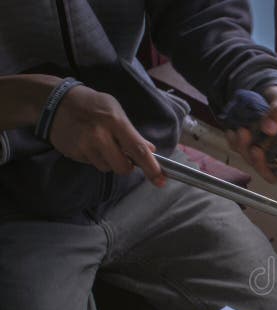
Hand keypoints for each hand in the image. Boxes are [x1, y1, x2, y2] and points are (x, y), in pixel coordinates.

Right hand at [49, 85, 164, 185]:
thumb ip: (133, 132)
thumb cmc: (92, 104)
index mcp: (115, 122)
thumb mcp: (115, 110)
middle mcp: (100, 136)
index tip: (160, 180)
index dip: (151, 167)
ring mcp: (85, 146)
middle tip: (123, 154)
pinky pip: (92, 164)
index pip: (138, 150)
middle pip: (123, 167)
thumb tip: (150, 150)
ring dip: (109, 161)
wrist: (55, 102)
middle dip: (127, 166)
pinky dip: (95, 158)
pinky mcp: (74, 153)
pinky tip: (88, 143)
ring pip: (107, 168)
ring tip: (101, 143)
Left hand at [225, 86, 276, 182]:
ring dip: (245, 150)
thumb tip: (269, 129)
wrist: (267, 93)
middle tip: (253, 145)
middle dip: (259, 162)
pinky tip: (231, 132)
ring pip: (255, 163)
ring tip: (240, 131)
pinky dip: (234, 143)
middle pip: (272, 172)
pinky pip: (242, 151)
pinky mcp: (252, 147)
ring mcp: (266, 153)